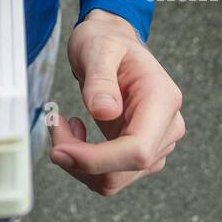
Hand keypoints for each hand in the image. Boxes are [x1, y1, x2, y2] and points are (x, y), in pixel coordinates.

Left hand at [48, 9, 184, 195]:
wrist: (112, 42)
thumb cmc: (106, 41)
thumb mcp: (97, 48)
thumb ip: (100, 79)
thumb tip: (105, 112)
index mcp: (162, 100)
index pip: (139, 150)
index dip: (98, 160)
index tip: (61, 150)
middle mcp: (166, 127)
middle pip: (124, 170)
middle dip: (80, 160)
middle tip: (55, 125)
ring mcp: (155, 143)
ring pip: (113, 179)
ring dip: (79, 162)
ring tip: (62, 124)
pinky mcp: (137, 152)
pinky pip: (108, 174)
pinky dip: (83, 161)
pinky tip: (75, 132)